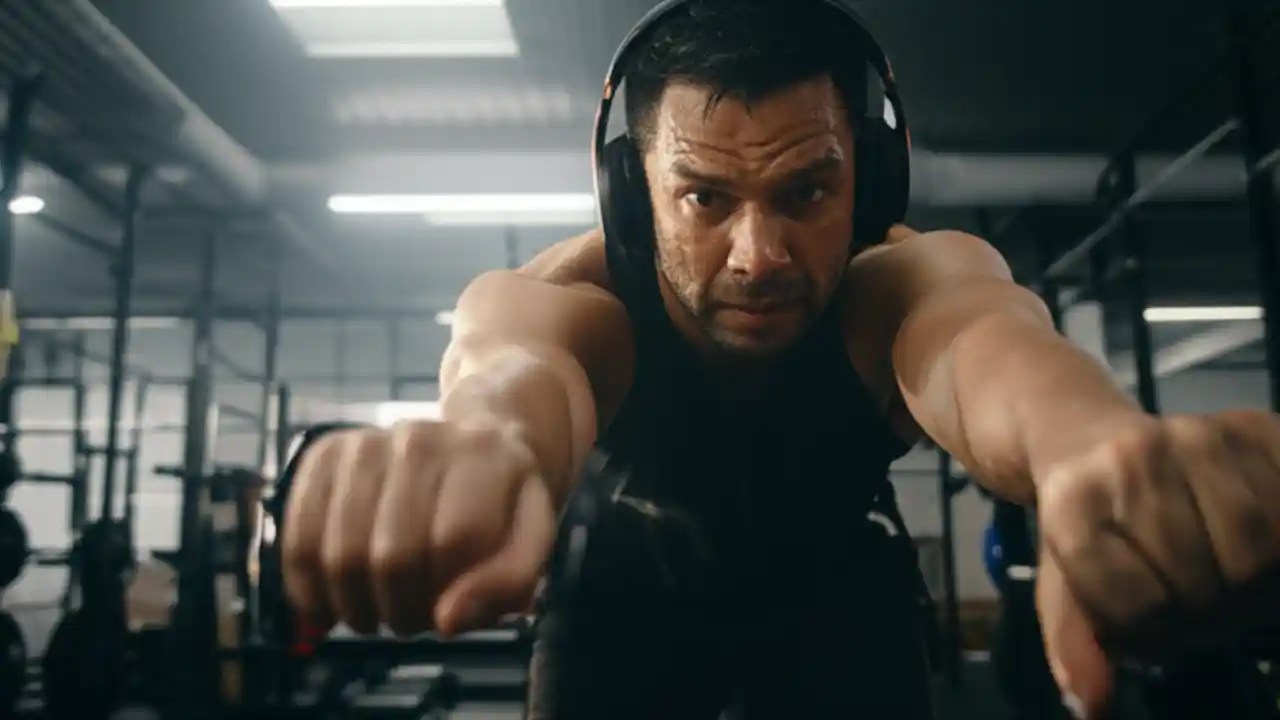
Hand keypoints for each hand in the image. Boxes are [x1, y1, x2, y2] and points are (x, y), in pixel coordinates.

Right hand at [281, 420, 556, 636]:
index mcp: (485, 458)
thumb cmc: (502, 507)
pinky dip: (306, 586)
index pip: (454, 542)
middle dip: (400, 609)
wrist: (477, 444)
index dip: (448, 594)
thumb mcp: (530, 542)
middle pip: (393, 556)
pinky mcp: (325, 454)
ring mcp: (367, 442)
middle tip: (410, 618)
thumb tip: (446, 621)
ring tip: (376, 611)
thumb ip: (507, 583)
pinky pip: (298, 536)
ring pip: (341, 554)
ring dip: (355, 606)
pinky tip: (328, 603)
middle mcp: (422, 440)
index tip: (448, 611)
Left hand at [1033, 411, 1279, 717]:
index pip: (1138, 605)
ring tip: (1226, 584)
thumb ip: (1076, 641)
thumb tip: (1091, 705)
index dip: (1152, 635)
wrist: (1084, 436)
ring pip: (1256, 552)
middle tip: (1196, 608)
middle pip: (1202, 581)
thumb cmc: (1082, 521)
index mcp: (1073, 500)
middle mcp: (1132, 459)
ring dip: (1251, 588)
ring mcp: (1192, 435)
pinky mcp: (1248, 426)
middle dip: (1204, 614)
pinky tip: (1259, 552)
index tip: (1149, 627)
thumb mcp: (1064, 580)